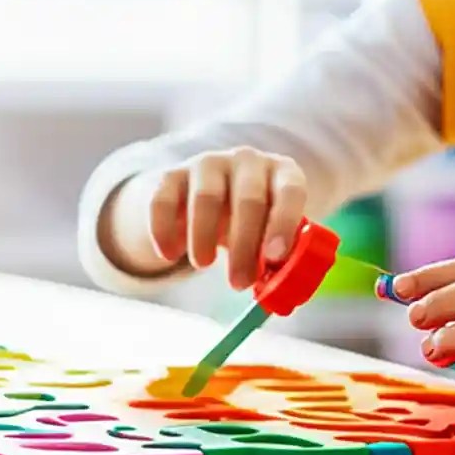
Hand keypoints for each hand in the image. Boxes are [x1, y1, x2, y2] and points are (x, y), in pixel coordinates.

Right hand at [107, 147, 307, 288]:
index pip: (290, 192)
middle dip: (244, 246)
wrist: (207, 200)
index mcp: (282, 173)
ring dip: (204, 238)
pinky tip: (169, 253)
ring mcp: (208, 163)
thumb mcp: (269, 235)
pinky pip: (163, 201)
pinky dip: (164, 231)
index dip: (284, 224)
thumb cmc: (251, 224)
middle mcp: (248, 160)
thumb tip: (278, 294)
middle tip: (239, 283)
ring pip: (206, 198)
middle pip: (249, 199)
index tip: (274, 258)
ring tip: (203, 265)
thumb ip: (276, 259)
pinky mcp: (172, 174)